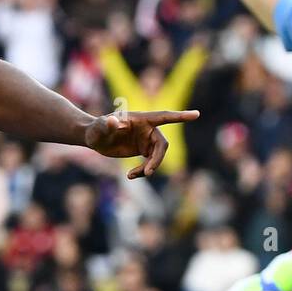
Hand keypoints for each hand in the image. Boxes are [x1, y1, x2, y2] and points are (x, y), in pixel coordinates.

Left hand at [84, 110, 199, 178]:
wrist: (94, 138)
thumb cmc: (96, 129)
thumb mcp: (99, 127)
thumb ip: (106, 124)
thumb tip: (113, 121)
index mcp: (141, 119)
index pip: (164, 116)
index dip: (180, 116)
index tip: (196, 114)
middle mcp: (147, 129)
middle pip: (162, 144)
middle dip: (157, 159)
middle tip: (148, 172)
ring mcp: (146, 140)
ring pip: (157, 156)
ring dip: (149, 167)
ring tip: (132, 175)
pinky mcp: (143, 150)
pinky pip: (150, 162)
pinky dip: (143, 171)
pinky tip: (130, 176)